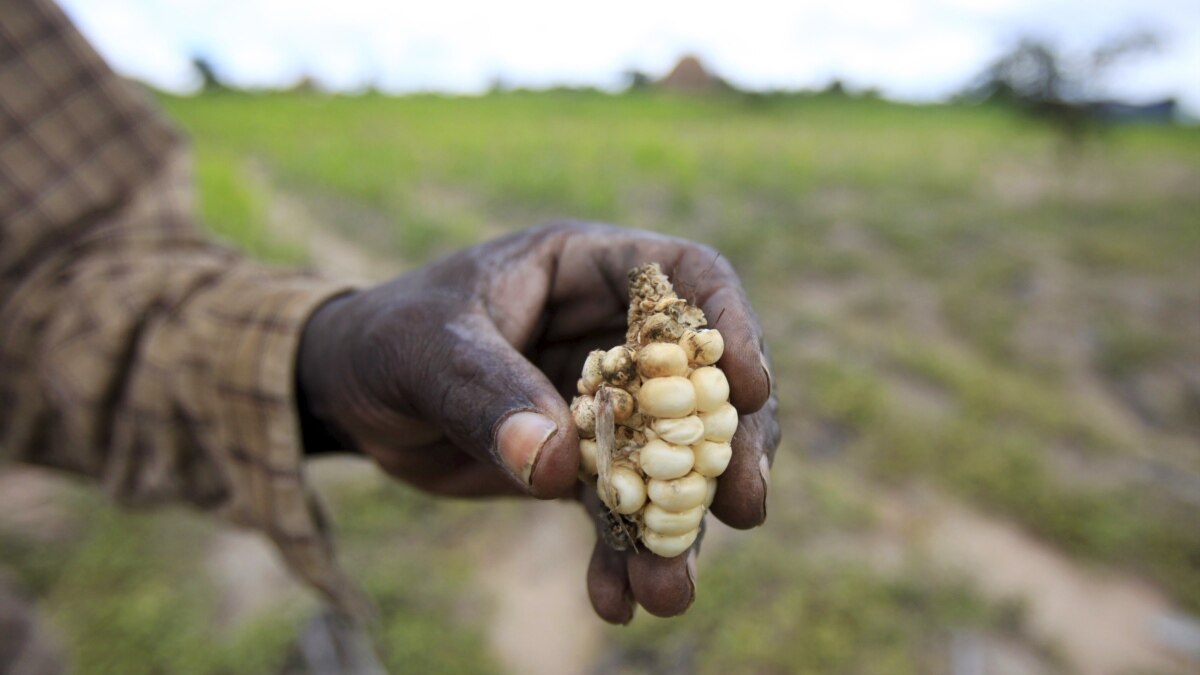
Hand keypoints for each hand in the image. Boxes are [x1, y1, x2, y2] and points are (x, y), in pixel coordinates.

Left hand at [297, 221, 778, 621]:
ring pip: (671, 459)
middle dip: (729, 448)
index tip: (753, 388)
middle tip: (745, 509)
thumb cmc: (384, 339)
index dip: (732, 325)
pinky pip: (620, 507)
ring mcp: (603, 401)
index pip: (688, 277)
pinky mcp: (580, 461)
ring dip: (678, 527)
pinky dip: (622, 554)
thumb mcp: (424, 350)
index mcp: (587, 269)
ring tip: (668, 593)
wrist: (347, 392)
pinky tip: (615, 600)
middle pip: (701, 381)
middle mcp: (610, 332)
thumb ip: (485, 395)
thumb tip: (556, 468)